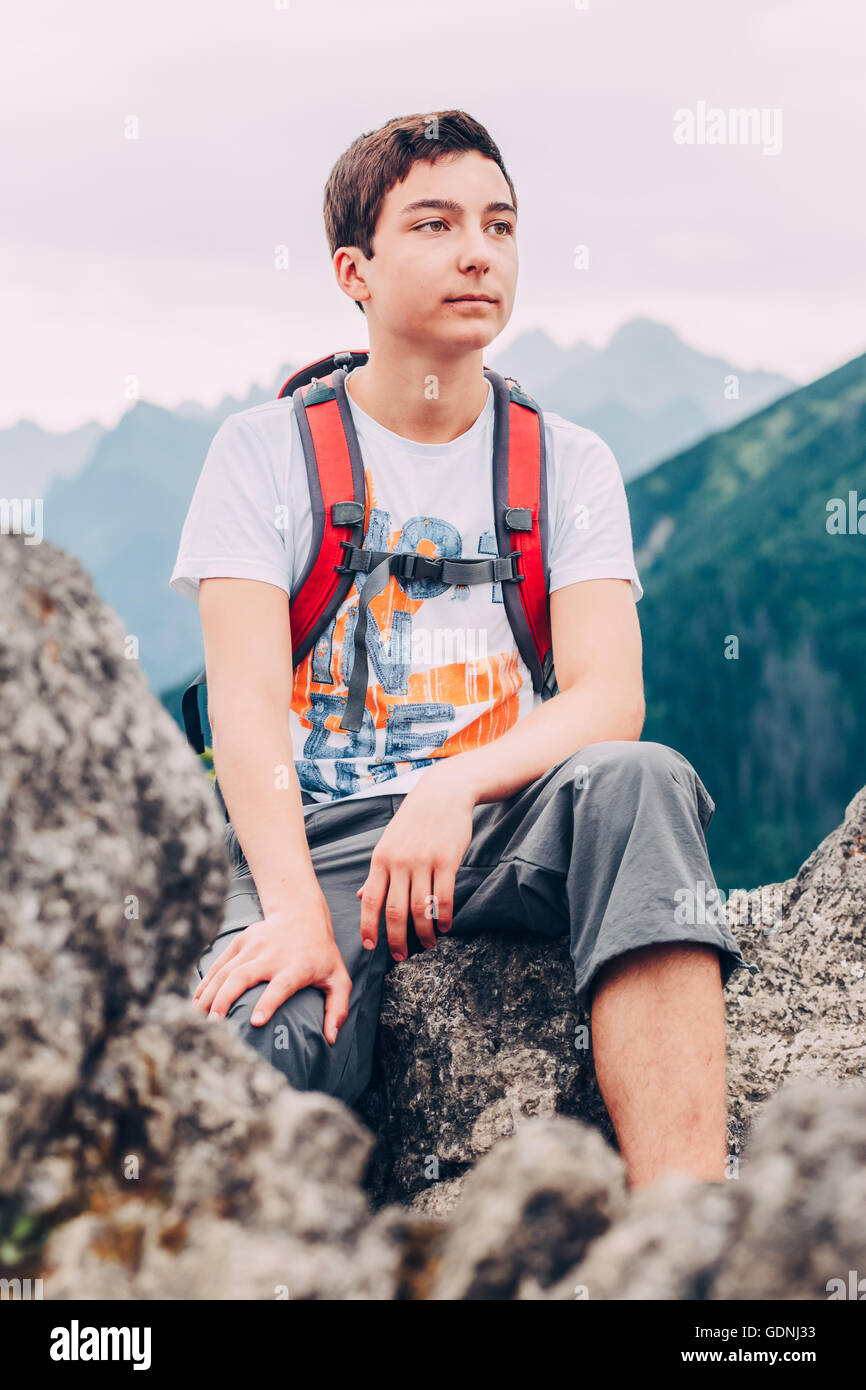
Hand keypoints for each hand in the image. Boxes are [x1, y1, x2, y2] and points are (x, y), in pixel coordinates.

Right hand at [191, 885, 351, 1043]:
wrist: (302, 915)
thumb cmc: (321, 954)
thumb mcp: (338, 978)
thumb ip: (337, 1008)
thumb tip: (330, 1039)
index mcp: (297, 966)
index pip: (281, 985)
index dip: (269, 1002)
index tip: (256, 1022)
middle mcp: (272, 955)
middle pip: (243, 977)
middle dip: (225, 1001)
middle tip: (213, 1025)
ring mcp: (253, 946)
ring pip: (226, 971)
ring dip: (210, 995)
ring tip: (197, 1017)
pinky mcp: (241, 941)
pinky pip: (219, 964)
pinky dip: (206, 982)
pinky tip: (196, 1000)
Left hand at [356, 762, 476, 961]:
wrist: (443, 793)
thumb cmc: (414, 821)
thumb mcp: (388, 843)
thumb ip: (376, 873)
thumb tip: (361, 898)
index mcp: (380, 859)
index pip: (370, 900)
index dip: (368, 927)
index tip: (370, 947)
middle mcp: (399, 862)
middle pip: (395, 911)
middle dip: (396, 939)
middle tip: (400, 956)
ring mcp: (423, 862)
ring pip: (420, 909)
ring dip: (424, 933)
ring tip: (427, 944)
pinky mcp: (447, 860)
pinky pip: (444, 898)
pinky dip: (443, 918)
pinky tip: (444, 927)